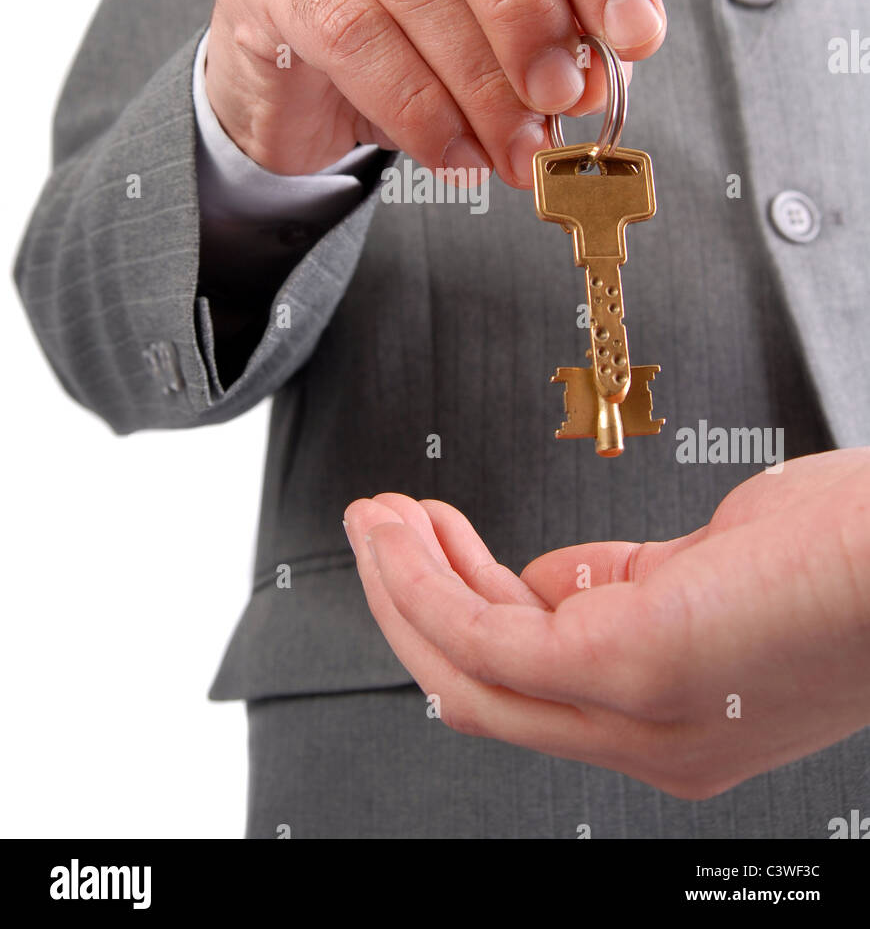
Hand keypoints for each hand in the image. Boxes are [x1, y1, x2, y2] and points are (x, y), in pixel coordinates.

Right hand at [206, 0, 664, 183]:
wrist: (289, 80)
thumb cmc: (405, 38)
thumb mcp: (494, 30)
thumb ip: (554, 37)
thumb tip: (600, 77)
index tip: (636, 35)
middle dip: (529, 11)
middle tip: (564, 98)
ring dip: (477, 79)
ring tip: (514, 149)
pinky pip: (350, 33)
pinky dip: (415, 105)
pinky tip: (453, 153)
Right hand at [343, 451, 869, 798]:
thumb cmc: (852, 552)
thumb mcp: (717, 574)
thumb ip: (624, 585)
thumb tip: (546, 579)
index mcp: (677, 723)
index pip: (534, 690)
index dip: (462, 612)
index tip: (427, 546)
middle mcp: (653, 739)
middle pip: (481, 696)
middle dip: (410, 603)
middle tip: (375, 530)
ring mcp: (642, 713)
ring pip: (469, 673)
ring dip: (404, 584)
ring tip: (377, 517)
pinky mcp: (633, 661)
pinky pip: (492, 637)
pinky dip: (430, 581)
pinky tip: (409, 532)